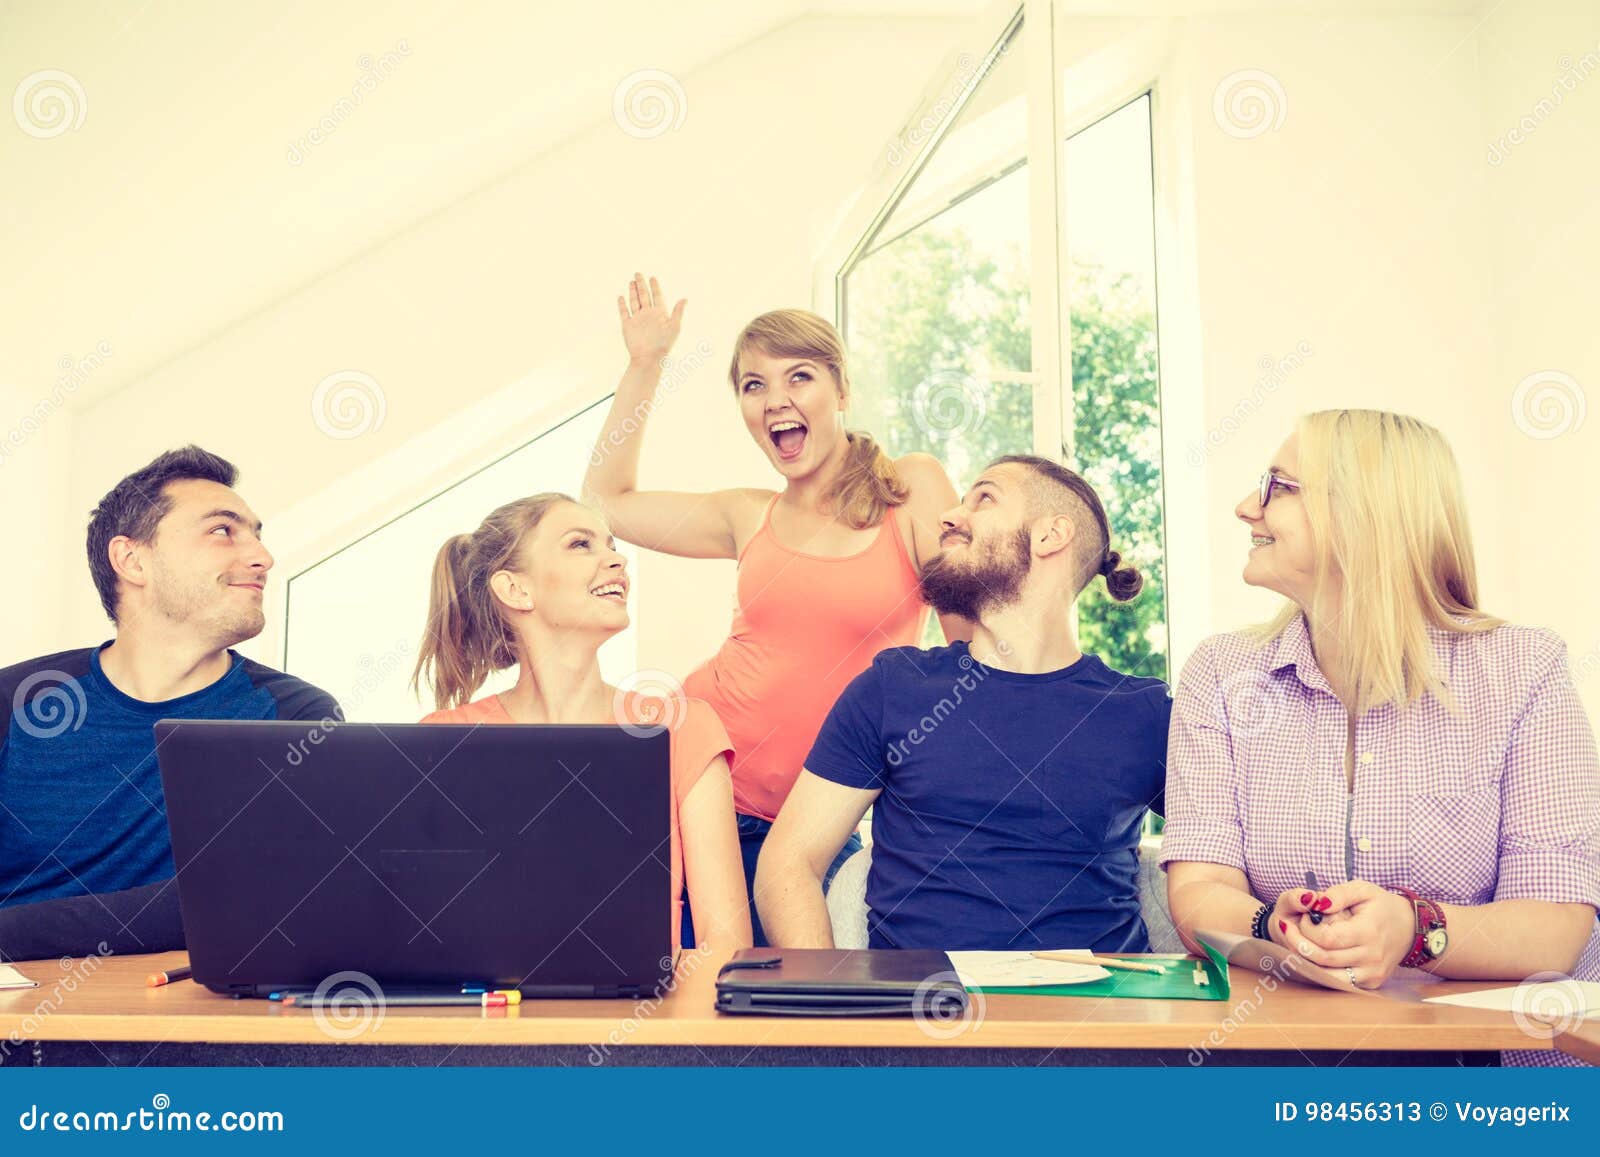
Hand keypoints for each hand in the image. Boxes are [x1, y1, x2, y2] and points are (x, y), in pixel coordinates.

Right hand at [617, 272, 685, 366]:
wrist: (648, 358)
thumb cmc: (663, 345)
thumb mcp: (674, 327)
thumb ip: (678, 312)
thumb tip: (685, 298)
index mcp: (659, 314)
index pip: (657, 296)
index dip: (655, 287)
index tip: (653, 277)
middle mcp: (648, 315)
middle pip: (644, 296)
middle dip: (641, 284)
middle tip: (638, 273)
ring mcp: (637, 319)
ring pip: (634, 301)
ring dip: (632, 291)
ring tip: (631, 281)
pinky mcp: (627, 325)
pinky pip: (624, 312)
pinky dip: (622, 304)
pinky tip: (621, 296)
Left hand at [1280, 880, 1415, 988]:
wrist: (1409, 928)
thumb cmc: (1381, 906)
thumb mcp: (1362, 889)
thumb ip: (1338, 893)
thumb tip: (1315, 902)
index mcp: (1368, 932)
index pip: (1327, 938)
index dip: (1307, 929)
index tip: (1304, 917)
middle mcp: (1371, 957)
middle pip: (1323, 959)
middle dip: (1299, 944)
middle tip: (1288, 930)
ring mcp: (1372, 973)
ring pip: (1327, 975)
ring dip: (1306, 961)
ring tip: (1296, 943)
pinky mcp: (1371, 983)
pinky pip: (1339, 982)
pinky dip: (1321, 971)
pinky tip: (1312, 955)